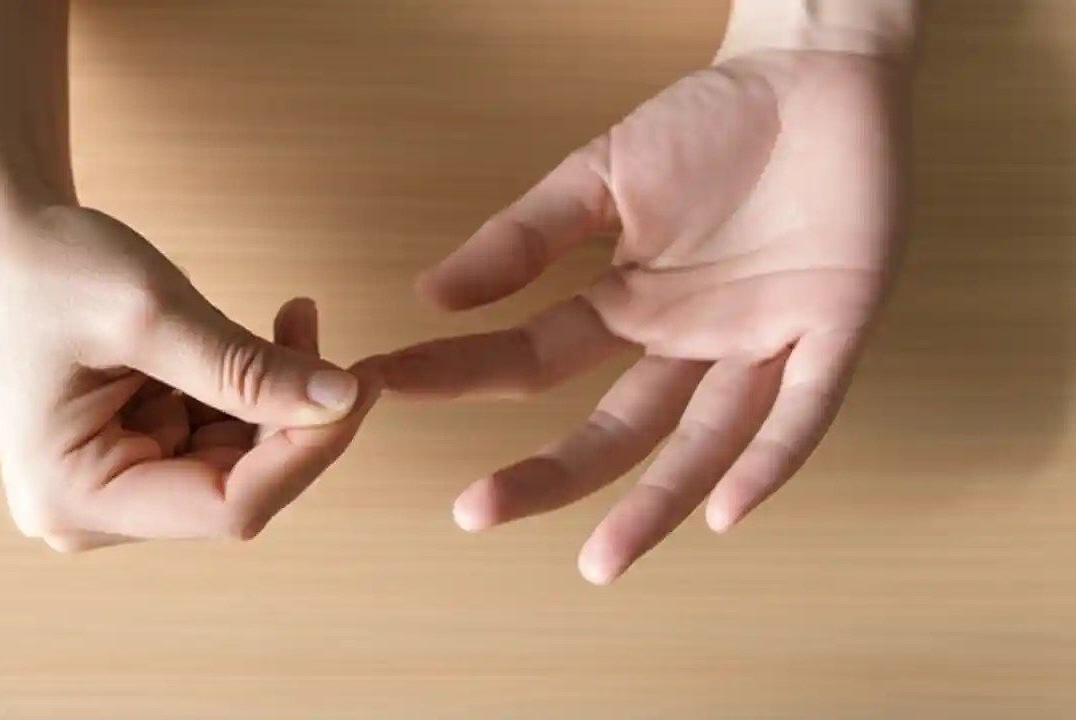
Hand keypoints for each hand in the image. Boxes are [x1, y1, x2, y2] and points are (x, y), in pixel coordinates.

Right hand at [0, 205, 378, 550]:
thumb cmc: (48, 266)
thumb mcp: (152, 314)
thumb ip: (249, 369)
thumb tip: (343, 401)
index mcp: (77, 497)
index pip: (227, 507)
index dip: (305, 454)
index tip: (357, 390)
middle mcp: (92, 511)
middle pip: (238, 488)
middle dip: (298, 421)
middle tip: (345, 352)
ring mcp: (113, 485)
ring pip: (238, 460)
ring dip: (281, 399)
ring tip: (297, 319)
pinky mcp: (133, 453)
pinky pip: (219, 434)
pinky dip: (254, 389)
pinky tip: (272, 335)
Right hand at [382, 48, 908, 582]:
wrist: (812, 72)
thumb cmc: (708, 122)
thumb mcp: (602, 176)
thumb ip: (525, 236)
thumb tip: (432, 293)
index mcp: (628, 307)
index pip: (534, 361)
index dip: (462, 374)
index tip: (388, 384)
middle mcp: (686, 343)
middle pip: (614, 428)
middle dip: (549, 474)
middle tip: (477, 512)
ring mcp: (759, 343)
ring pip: (704, 442)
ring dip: (657, 503)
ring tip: (599, 562)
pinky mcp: (834, 327)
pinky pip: (802, 410)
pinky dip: (769, 459)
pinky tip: (727, 510)